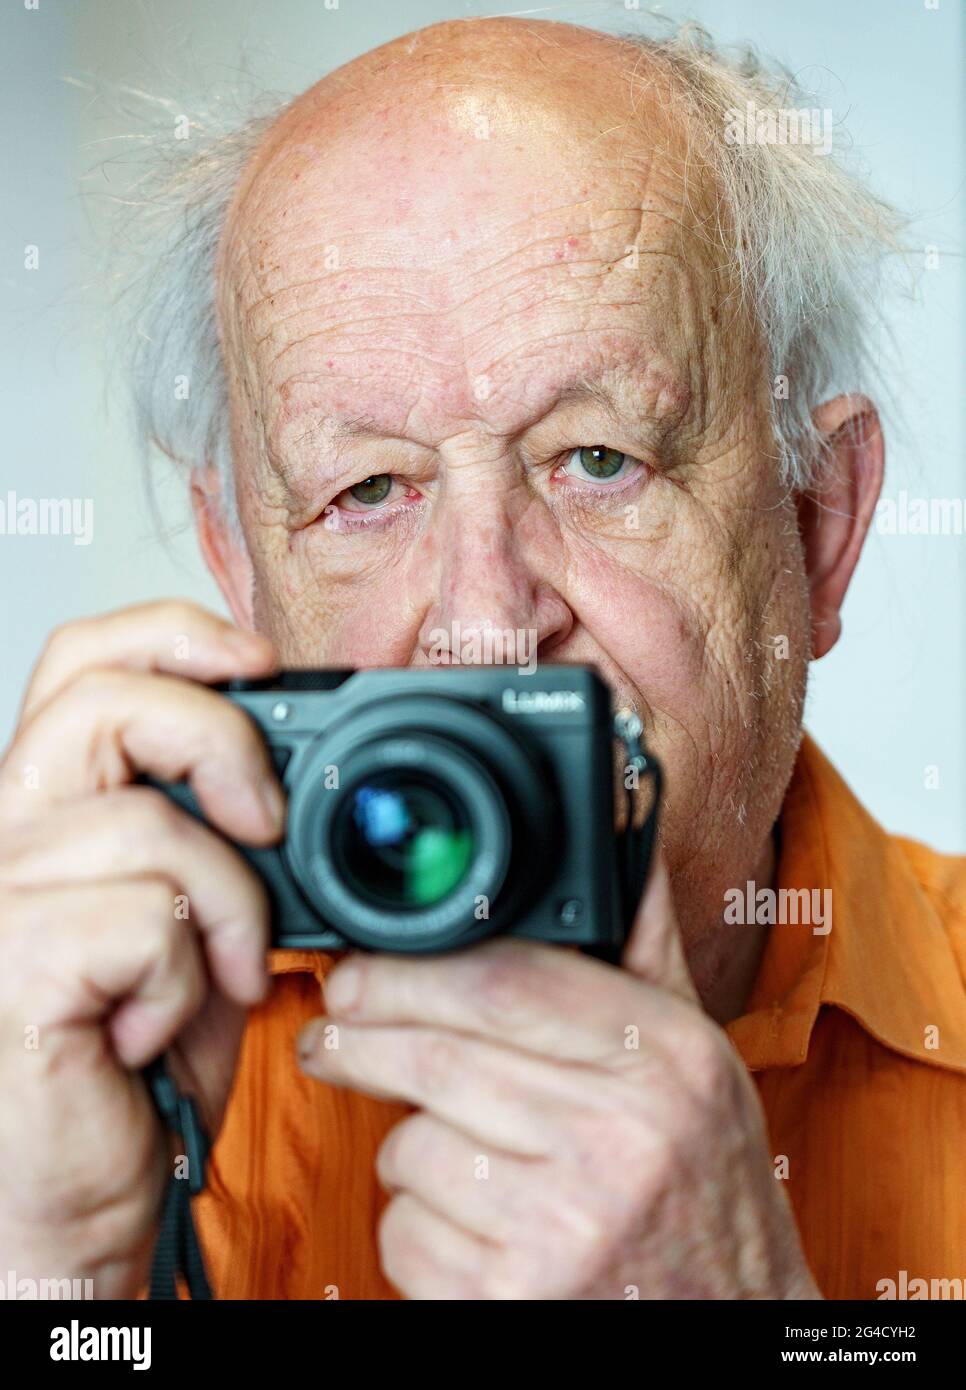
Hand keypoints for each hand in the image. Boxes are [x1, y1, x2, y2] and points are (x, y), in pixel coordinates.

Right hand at [0, 602, 282, 1296]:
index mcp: (49, 812)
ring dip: (229, 911)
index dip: (174, 636)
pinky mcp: (10, 965)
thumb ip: (224, 845)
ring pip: (150, 828)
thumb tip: (300, 776)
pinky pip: (148, 922)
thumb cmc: (137, 1068)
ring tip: (218, 979)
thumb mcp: (200, 929)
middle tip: (268, 824)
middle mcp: (5, 838)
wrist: (80, 1199)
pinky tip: (153, 1032)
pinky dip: (188, 980)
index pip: (81, 663)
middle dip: (222, 742)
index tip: (259, 666)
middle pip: (101, 698)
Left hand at [297, 851, 821, 1299]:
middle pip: (438, 1057)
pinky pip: (407, 1235)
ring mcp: (571, 1225)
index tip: (357, 970)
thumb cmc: (705, 1190)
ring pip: (411, 1148)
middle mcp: (626, 1137)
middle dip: (360, 1037)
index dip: (407, 969)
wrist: (732, 1333)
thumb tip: (621, 822)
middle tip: (330, 1033)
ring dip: (405, 1146)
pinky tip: (468, 1226)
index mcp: (672, 1059)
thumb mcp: (700, 1060)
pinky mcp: (517, 1300)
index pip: (505, 981)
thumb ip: (644, 946)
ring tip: (449, 1153)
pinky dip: (413, 1229)